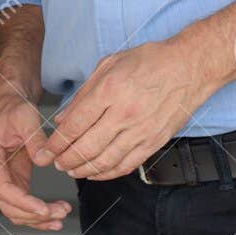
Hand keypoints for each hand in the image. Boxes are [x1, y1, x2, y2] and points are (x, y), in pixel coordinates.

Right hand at [0, 92, 71, 229]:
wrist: (9, 107)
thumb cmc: (12, 110)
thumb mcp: (26, 117)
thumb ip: (36, 139)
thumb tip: (45, 160)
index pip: (1, 187)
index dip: (22, 202)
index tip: (43, 209)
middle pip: (7, 204)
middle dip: (34, 214)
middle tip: (59, 212)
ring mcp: (0, 179)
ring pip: (14, 211)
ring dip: (37, 219)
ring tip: (61, 216)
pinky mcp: (13, 182)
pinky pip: (21, 206)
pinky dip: (36, 215)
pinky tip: (53, 218)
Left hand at [38, 39, 215, 178]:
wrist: (190, 67)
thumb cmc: (150, 61)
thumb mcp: (109, 65)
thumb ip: (83, 94)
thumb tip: (62, 119)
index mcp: (109, 90)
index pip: (74, 125)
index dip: (55, 143)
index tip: (45, 151)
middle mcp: (124, 113)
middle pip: (86, 147)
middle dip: (65, 160)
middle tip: (54, 163)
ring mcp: (141, 130)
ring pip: (105, 160)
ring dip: (83, 169)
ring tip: (71, 170)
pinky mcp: (154, 141)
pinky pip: (127, 165)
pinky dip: (108, 173)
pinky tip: (96, 172)